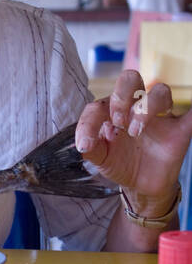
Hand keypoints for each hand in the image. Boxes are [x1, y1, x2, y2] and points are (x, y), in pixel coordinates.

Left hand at [75, 70, 191, 213]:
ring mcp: (159, 116)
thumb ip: (90, 150)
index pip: (99, 105)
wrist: (141, 184)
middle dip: (121, 96)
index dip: (88, 122)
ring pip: (159, 92)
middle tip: (117, 122)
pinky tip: (187, 115)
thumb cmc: (119, 164)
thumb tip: (82, 146)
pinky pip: (191, 114)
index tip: (86, 144)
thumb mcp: (100, 159)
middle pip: (130, 79)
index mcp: (111, 112)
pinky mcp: (180, 129)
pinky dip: (191, 112)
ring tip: (135, 132)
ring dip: (145, 107)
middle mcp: (134, 107)